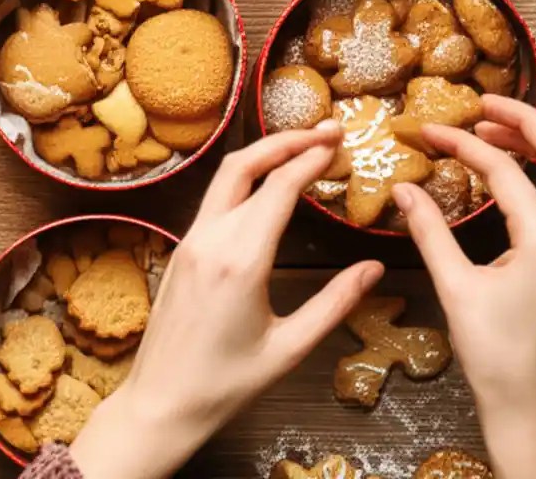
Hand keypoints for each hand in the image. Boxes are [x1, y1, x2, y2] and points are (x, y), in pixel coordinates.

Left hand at [70, 123, 384, 478]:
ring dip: (263, 155)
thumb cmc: (225, 384)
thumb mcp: (290, 349)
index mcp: (240, 260)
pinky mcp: (181, 252)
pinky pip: (214, 202)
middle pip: (245, 164)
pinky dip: (245, 181)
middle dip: (286, 140)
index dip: (311, 157)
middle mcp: (210, 240)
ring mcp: (190, 243)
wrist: (160, 404)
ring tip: (301, 147)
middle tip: (325, 130)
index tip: (340, 142)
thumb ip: (334, 304)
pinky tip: (268, 187)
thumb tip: (375, 268)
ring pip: (225, 178)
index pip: (279, 186)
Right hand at [392, 96, 535, 478]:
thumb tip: (403, 189)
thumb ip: (430, 231)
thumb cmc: (493, 355)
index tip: (429, 131)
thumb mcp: (455, 288)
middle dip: (524, 120)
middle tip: (481, 105)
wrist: (528, 405)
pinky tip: (509, 177)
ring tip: (493, 130)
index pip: (504, 170)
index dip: (463, 143)